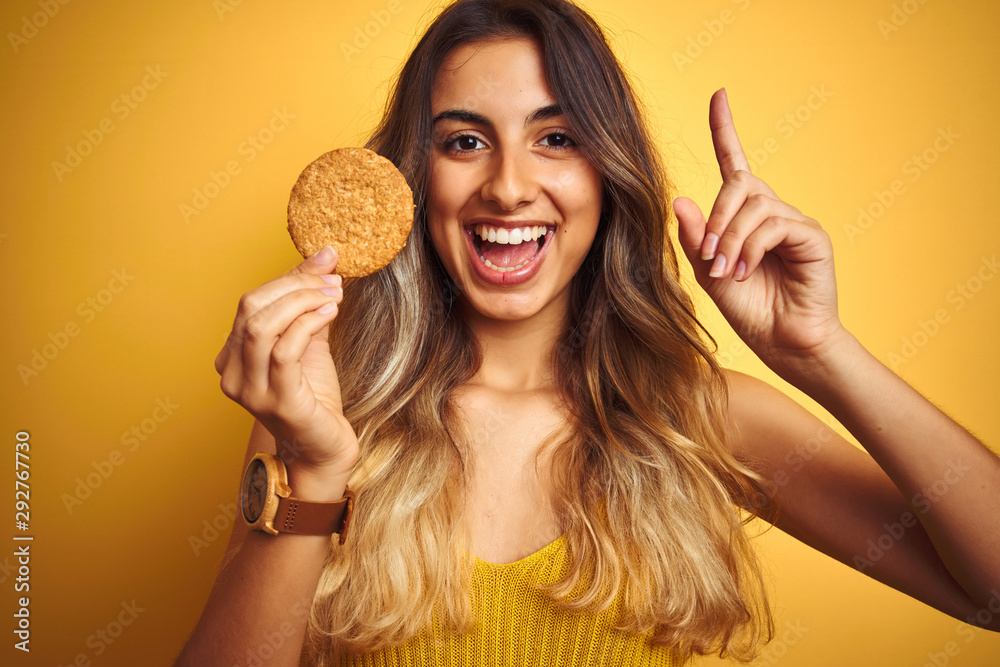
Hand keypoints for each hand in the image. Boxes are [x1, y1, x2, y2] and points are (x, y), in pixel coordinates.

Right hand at [214, 247, 358, 477]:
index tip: (325, 263)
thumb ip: (307, 304)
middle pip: (251, 309)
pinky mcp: (275, 401)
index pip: (251, 302)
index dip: (288, 278)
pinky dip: (308, 323)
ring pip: (262, 326)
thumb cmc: (314, 397)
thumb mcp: (308, 342)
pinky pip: (284, 350)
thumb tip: (324, 260)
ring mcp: (250, 390)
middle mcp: (232, 374)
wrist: (324, 446)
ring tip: (333, 294)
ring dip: (302, 301)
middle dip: (295, 286)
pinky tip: (330, 313)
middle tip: (331, 278)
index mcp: (232, 357)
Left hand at [673, 89, 846, 376]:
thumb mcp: (708, 274)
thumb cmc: (750, 310)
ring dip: (731, 238)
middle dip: (716, 217)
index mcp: (745, 216)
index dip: (726, 129)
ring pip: (754, 204)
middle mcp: (772, 211)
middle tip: (709, 256)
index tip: (719, 96)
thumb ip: (695, 239)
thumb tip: (679, 200)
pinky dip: (751, 246)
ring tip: (727, 271)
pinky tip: (744, 270)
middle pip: (739, 183)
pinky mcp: (812, 237)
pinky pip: (774, 224)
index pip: (735, 163)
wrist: (783, 343)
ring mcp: (795, 222)